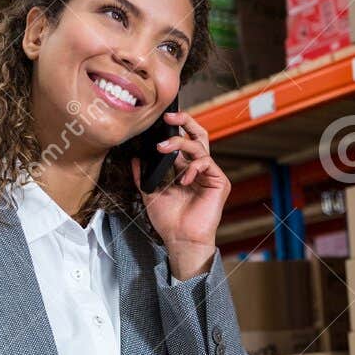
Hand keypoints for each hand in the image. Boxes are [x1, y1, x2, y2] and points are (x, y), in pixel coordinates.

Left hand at [133, 109, 228, 278]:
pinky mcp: (219, 182)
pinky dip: (193, 166)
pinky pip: (207, 163)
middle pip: (198, 135)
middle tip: (170, 116)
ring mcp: (209, 174)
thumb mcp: (149, 193)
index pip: (183, 140)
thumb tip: (135, 159)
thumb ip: (143, 175)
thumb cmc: (169, 220)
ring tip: (164, 148)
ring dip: (180, 143)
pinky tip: (183, 178)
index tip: (160, 121)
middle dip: (185, 121)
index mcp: (184, 169)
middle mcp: (198, 168)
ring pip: (200, 145)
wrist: (180, 238)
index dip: (174, 129)